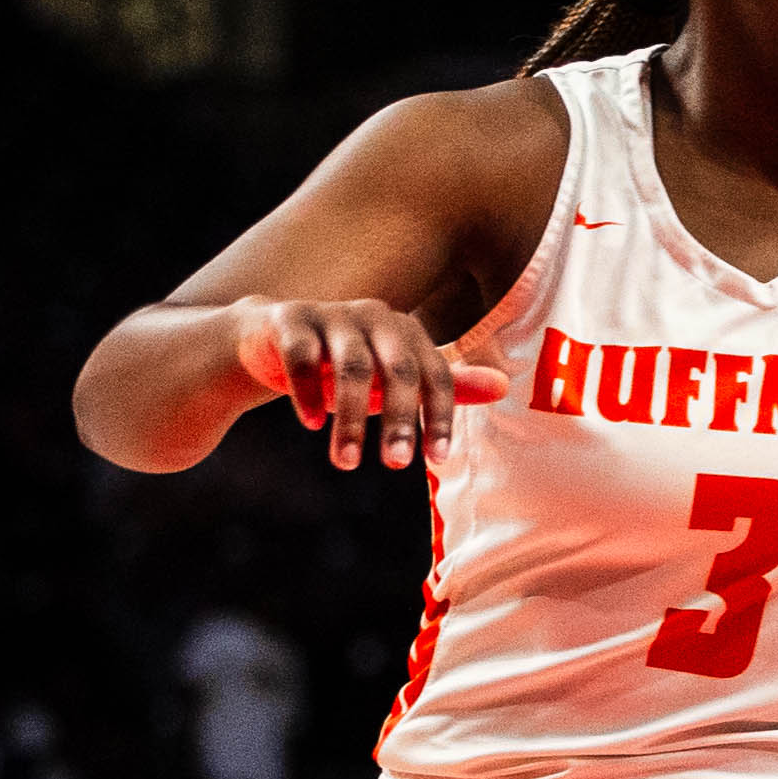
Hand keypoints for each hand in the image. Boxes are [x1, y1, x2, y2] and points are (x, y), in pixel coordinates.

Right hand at [232, 297, 509, 469]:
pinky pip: (302, 356)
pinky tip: (312, 424)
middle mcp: (376, 316)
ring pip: (351, 368)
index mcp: (408, 332)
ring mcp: (332, 314)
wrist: (273, 340)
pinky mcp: (290, 319)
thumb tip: (504, 385)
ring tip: (347, 462)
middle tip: (397, 464)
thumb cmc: (350, 366)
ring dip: (351, 420)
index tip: (437, 460)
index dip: (440, 417)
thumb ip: (448, 385)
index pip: (436, 375)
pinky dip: (308, 393)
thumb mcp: (398, 381)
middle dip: (399, 421)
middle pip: (398, 371)